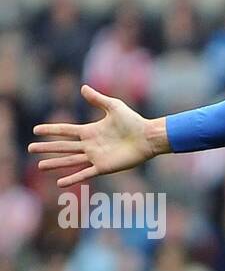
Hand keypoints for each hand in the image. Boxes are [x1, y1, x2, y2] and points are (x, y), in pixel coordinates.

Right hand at [31, 86, 166, 185]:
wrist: (147, 138)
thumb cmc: (133, 121)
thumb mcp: (113, 106)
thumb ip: (98, 99)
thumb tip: (82, 87)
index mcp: (90, 130)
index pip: (65, 130)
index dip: (50, 130)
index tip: (36, 130)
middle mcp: (90, 144)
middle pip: (63, 146)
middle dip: (47, 148)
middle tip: (30, 149)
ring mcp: (95, 156)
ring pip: (70, 161)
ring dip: (55, 163)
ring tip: (40, 166)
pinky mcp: (103, 167)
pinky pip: (84, 173)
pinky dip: (72, 178)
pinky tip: (60, 183)